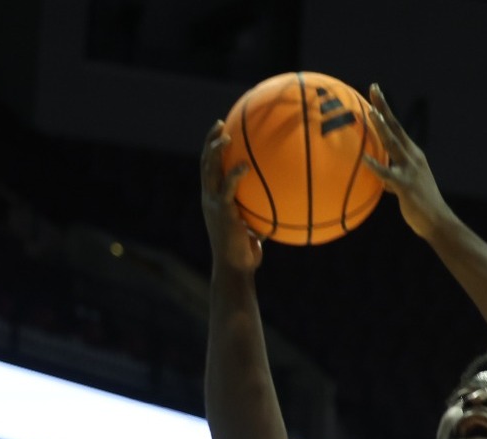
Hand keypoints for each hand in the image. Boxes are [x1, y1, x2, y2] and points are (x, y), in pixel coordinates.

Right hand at [200, 121, 263, 272]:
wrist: (235, 268)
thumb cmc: (246, 252)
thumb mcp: (254, 228)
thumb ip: (261, 213)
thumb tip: (282, 204)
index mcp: (213, 200)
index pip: (209, 169)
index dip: (212, 150)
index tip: (221, 133)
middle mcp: (209, 198)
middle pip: (205, 163)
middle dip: (210, 141)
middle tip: (220, 124)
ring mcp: (213, 203)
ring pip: (209, 170)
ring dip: (215, 151)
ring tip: (226, 136)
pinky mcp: (222, 211)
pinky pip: (228, 188)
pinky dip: (235, 174)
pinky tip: (245, 165)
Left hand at [363, 85, 457, 240]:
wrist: (438, 222)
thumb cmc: (421, 206)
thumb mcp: (406, 187)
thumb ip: (393, 179)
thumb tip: (381, 179)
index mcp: (413, 155)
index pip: (397, 128)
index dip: (386, 110)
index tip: (376, 93)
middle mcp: (413, 157)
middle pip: (396, 127)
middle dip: (383, 107)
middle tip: (373, 88)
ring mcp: (410, 170)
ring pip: (393, 144)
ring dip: (382, 127)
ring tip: (371, 112)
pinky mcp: (405, 185)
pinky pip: (386, 174)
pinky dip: (375, 166)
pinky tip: (364, 160)